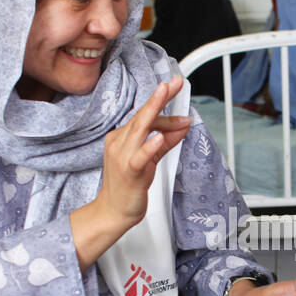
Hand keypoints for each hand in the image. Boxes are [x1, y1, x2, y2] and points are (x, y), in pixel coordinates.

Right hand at [93, 77, 191, 227]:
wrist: (113, 211)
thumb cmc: (128, 185)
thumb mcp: (150, 159)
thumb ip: (166, 141)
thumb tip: (183, 125)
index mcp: (121, 137)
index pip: (144, 116)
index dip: (160, 101)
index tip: (174, 86)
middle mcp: (119, 142)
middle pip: (142, 116)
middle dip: (159, 98)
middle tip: (174, 83)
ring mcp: (122, 156)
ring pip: (139, 129)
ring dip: (155, 112)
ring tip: (165, 94)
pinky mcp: (128, 172)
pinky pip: (139, 157)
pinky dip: (149, 146)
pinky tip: (160, 137)